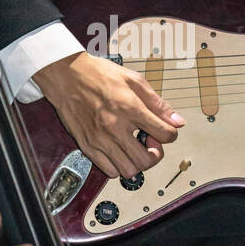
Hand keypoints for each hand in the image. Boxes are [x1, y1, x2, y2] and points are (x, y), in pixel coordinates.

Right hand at [33, 51, 184, 178]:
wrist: (66, 75)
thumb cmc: (98, 74)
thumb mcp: (134, 80)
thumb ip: (158, 103)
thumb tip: (177, 122)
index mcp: (130, 108)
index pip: (165, 134)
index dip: (170, 135)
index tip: (163, 131)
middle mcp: (115, 127)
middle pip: (147, 160)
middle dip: (155, 154)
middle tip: (149, 142)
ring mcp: (100, 140)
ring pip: (129, 171)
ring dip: (137, 163)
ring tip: (134, 148)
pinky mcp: (87, 146)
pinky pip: (109, 171)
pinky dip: (118, 166)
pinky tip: (118, 151)